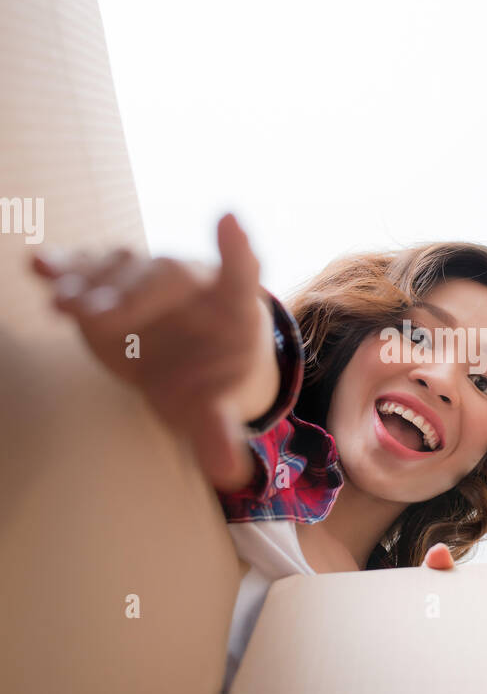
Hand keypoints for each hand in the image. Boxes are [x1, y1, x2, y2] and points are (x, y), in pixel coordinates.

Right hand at [30, 214, 268, 490]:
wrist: (187, 360)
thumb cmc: (210, 381)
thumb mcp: (213, 408)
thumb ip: (219, 433)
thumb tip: (232, 473)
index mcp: (231, 305)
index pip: (242, 273)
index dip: (237, 249)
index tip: (229, 221)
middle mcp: (190, 280)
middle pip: (165, 277)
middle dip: (130, 296)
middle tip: (97, 316)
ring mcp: (146, 275)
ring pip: (122, 269)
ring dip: (91, 283)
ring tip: (62, 302)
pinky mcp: (107, 281)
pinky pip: (88, 270)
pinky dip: (65, 266)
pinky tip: (37, 265)